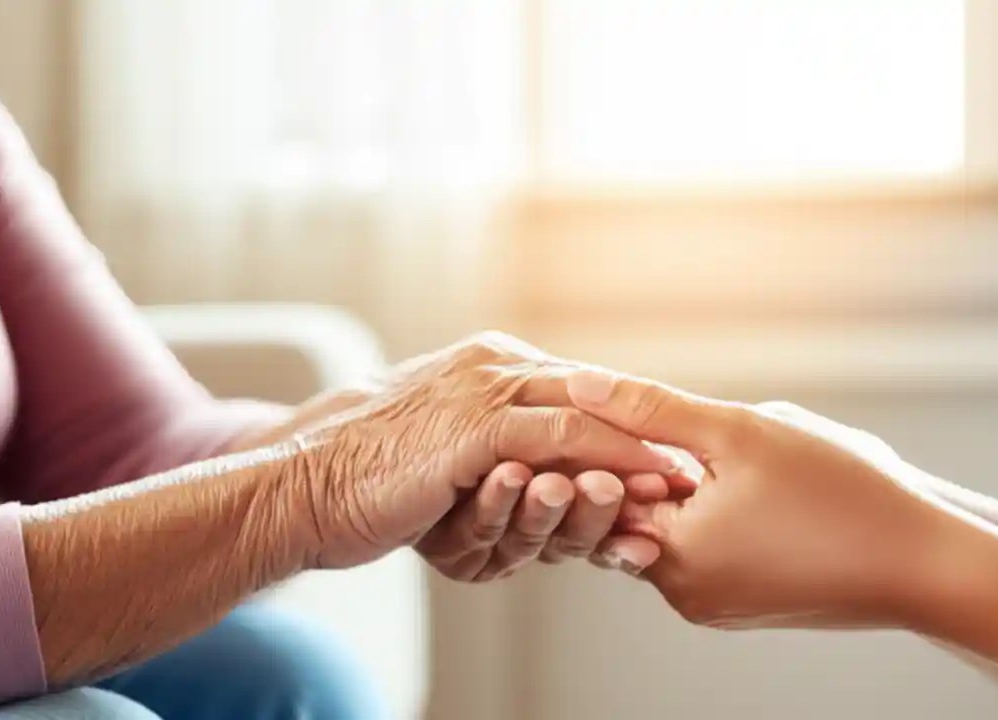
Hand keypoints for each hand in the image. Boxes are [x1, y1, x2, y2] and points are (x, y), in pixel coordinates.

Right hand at [276, 332, 676, 570]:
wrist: (301, 486)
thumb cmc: (365, 477)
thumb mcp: (435, 446)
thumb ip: (486, 440)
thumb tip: (528, 465)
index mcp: (487, 365)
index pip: (573, 388)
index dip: (622, 423)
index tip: (667, 452)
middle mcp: (492, 365)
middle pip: (592, 393)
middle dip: (647, 428)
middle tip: (697, 461)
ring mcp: (484, 388)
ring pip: (587, 411)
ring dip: (639, 447)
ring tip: (682, 479)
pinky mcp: (475, 424)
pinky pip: (561, 437)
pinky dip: (608, 458)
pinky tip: (641, 481)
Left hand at [566, 370, 960, 629]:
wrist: (927, 563)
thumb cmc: (842, 493)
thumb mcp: (740, 433)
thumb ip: (653, 408)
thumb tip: (578, 384)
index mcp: (671, 556)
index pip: (600, 492)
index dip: (605, 439)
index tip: (631, 406)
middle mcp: (683, 594)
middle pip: (630, 514)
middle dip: (642, 462)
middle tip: (682, 423)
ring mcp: (715, 605)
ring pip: (670, 529)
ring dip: (681, 486)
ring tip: (726, 452)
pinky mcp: (745, 605)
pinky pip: (705, 551)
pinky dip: (710, 513)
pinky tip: (752, 485)